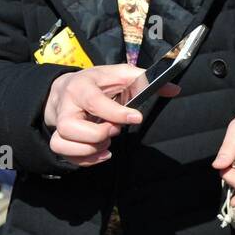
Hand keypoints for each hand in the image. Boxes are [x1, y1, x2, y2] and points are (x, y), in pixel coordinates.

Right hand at [42, 64, 178, 166]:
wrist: (67, 88)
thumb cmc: (98, 82)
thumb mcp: (121, 74)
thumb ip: (146, 80)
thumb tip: (174, 90)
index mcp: (82, 86)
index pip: (94, 102)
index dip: (116, 113)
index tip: (136, 118)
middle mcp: (66, 106)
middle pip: (70, 127)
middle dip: (97, 134)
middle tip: (114, 129)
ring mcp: (59, 124)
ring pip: (62, 143)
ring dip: (89, 149)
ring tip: (107, 141)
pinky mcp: (60, 138)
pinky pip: (66, 155)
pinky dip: (85, 160)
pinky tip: (103, 153)